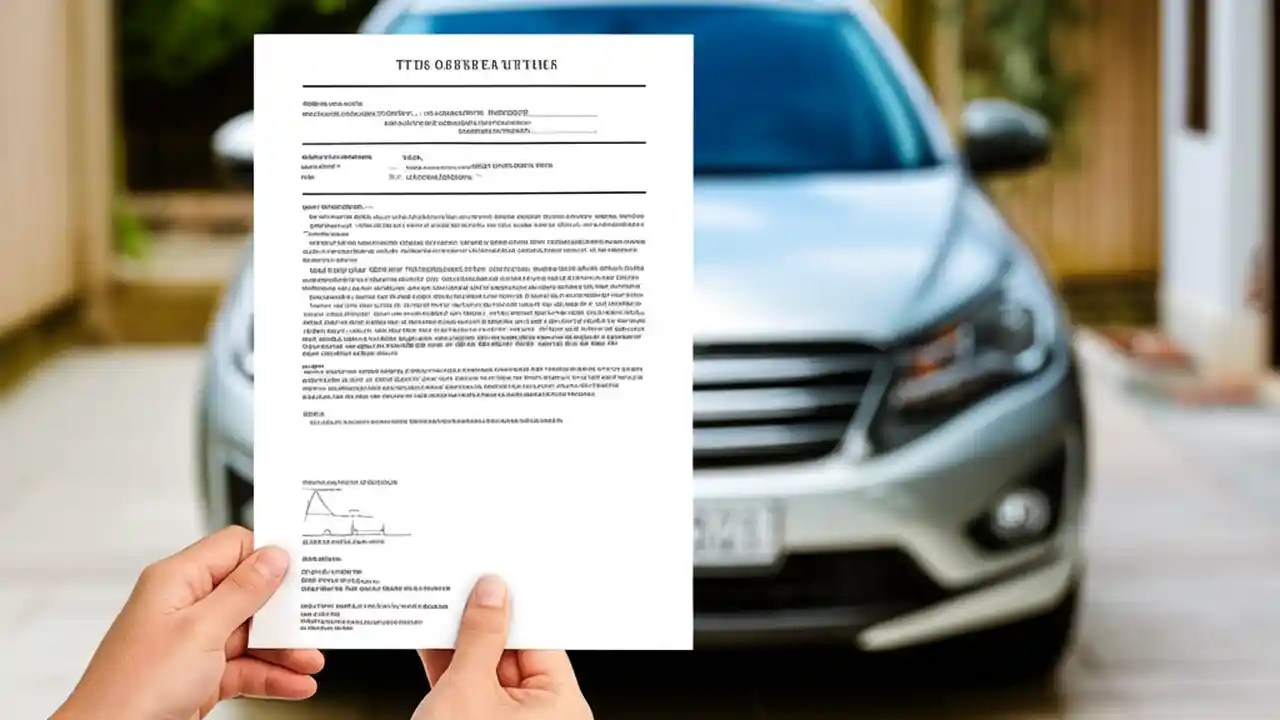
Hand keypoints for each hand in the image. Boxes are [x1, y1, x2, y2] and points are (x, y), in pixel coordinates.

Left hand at [53, 526, 323, 719]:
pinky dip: (272, 676)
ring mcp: (192, 644)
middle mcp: (184, 608)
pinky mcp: (199, 677)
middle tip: (317, 616)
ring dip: (284, 649)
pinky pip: (245, 668)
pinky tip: (296, 683)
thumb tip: (274, 556)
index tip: (305, 567)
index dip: (269, 555)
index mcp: (177, 581)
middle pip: (249, 595)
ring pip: (252, 635)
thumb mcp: (200, 631)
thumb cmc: (133, 688)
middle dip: (285, 612)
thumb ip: (242, 592)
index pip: (234, 548)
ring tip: (312, 660)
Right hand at [413, 576, 592, 719]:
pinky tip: (429, 640)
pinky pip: (468, 691)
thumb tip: (491, 594)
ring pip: (485, 671)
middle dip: (481, 621)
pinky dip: (448, 669)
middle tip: (459, 584)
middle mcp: (543, 718)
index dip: (513, 606)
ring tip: (437, 606)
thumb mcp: (467, 690)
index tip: (491, 577)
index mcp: (563, 708)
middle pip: (512, 652)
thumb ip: (479, 637)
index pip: (541, 640)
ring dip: (459, 644)